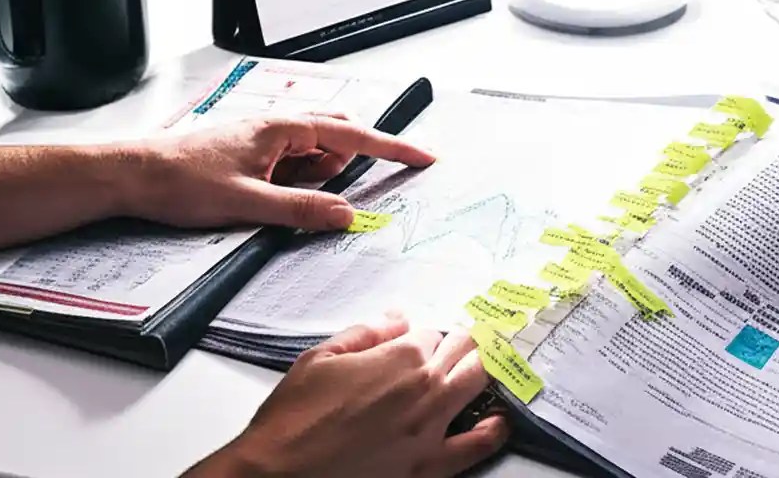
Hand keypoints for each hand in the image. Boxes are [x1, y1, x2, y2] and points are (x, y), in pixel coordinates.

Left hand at [126, 114, 433, 231]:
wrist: (133, 177)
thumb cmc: (181, 181)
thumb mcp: (247, 204)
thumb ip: (301, 210)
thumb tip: (347, 214)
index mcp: (283, 129)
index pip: (354, 135)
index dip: (393, 147)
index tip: (423, 156)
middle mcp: (278, 127)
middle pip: (339, 138)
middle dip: (348, 166)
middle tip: (334, 196)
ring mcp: (266, 140)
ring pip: (316, 154)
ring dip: (317, 179)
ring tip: (279, 202)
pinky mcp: (254, 154)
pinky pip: (294, 165)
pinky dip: (298, 183)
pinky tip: (271, 200)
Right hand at [185, 315, 509, 477]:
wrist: (279, 474)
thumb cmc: (293, 418)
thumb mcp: (320, 358)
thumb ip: (366, 333)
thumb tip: (397, 317)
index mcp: (399, 357)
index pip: (430, 332)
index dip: (423, 334)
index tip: (421, 339)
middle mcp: (424, 388)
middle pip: (463, 351)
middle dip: (464, 342)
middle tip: (465, 340)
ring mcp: (432, 428)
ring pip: (477, 385)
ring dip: (484, 368)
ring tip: (489, 361)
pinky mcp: (430, 466)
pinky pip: (477, 446)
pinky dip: (494, 430)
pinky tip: (500, 419)